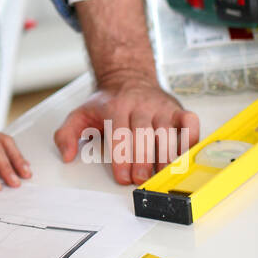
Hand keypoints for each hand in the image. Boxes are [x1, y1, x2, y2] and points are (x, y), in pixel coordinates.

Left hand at [54, 76, 199, 185]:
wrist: (127, 77)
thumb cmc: (107, 102)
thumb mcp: (80, 114)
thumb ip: (66, 134)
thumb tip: (67, 155)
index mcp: (116, 106)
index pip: (120, 133)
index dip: (122, 157)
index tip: (122, 177)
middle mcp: (140, 104)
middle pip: (144, 134)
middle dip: (143, 161)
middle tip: (140, 180)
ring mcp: (161, 107)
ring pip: (168, 132)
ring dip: (166, 157)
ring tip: (161, 176)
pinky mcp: (178, 110)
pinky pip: (189, 124)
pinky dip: (190, 140)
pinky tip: (184, 157)